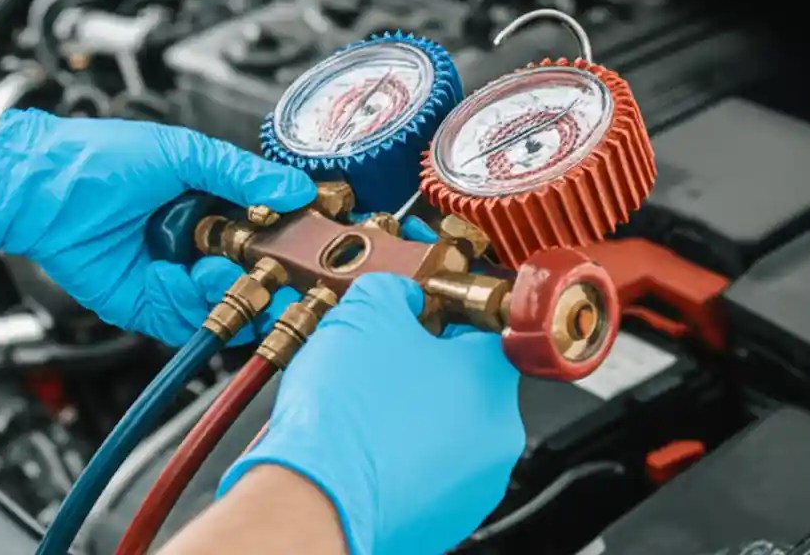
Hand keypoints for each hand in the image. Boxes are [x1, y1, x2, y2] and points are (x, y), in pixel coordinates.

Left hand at [0, 109, 313, 344]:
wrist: (41, 188)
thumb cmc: (99, 159)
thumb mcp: (182, 154)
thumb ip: (241, 175)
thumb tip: (294, 189)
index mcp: (207, 203)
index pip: (262, 232)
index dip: (287, 244)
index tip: (309, 248)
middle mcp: (192, 243)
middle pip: (249, 275)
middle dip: (268, 281)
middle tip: (283, 279)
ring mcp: (170, 275)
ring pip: (221, 302)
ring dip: (231, 294)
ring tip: (222, 274)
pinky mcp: (145, 304)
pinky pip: (184, 320)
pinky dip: (197, 311)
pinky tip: (197, 288)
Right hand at [217, 273, 523, 554]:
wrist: (313, 498)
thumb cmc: (344, 416)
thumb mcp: (365, 311)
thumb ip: (395, 289)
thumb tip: (400, 296)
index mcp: (491, 379)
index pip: (485, 330)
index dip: (441, 318)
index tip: (417, 320)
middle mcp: (496, 438)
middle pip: (466, 385)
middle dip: (424, 371)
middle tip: (380, 365)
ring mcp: (473, 485)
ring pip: (447, 432)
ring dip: (412, 417)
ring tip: (365, 409)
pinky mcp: (442, 520)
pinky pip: (426, 474)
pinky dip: (400, 459)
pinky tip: (364, 447)